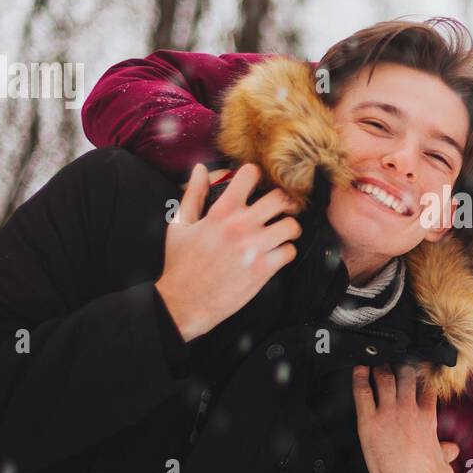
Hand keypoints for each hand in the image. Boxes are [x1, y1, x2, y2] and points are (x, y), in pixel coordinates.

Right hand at [155, 162, 300, 341]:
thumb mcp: (180, 224)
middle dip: (285, 201)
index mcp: (221, 211)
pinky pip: (290, 252)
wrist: (184, 302)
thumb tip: (200, 170)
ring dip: (290, 227)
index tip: (259, 183)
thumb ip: (193, 194)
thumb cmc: (181, 265)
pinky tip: (278, 253)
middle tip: (284, 207)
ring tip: (284, 231)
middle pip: (280, 198)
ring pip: (291, 225)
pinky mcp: (263, 269)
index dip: (256, 175)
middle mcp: (241, 226)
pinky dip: (286, 252)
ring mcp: (254, 248)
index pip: (250, 175)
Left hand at [352, 364, 458, 472]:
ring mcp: (389, 413)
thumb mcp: (445, 467)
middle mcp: (409, 410)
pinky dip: (360, 377)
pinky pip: (362, 392)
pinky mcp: (369, 421)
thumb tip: (452, 450)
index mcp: (428, 419)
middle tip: (396, 357)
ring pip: (384, 378)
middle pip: (406, 376)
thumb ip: (447, 454)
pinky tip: (358, 368)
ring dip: (380, 365)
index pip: (427, 389)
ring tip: (376, 357)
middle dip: (401, 364)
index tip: (419, 370)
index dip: (423, 377)